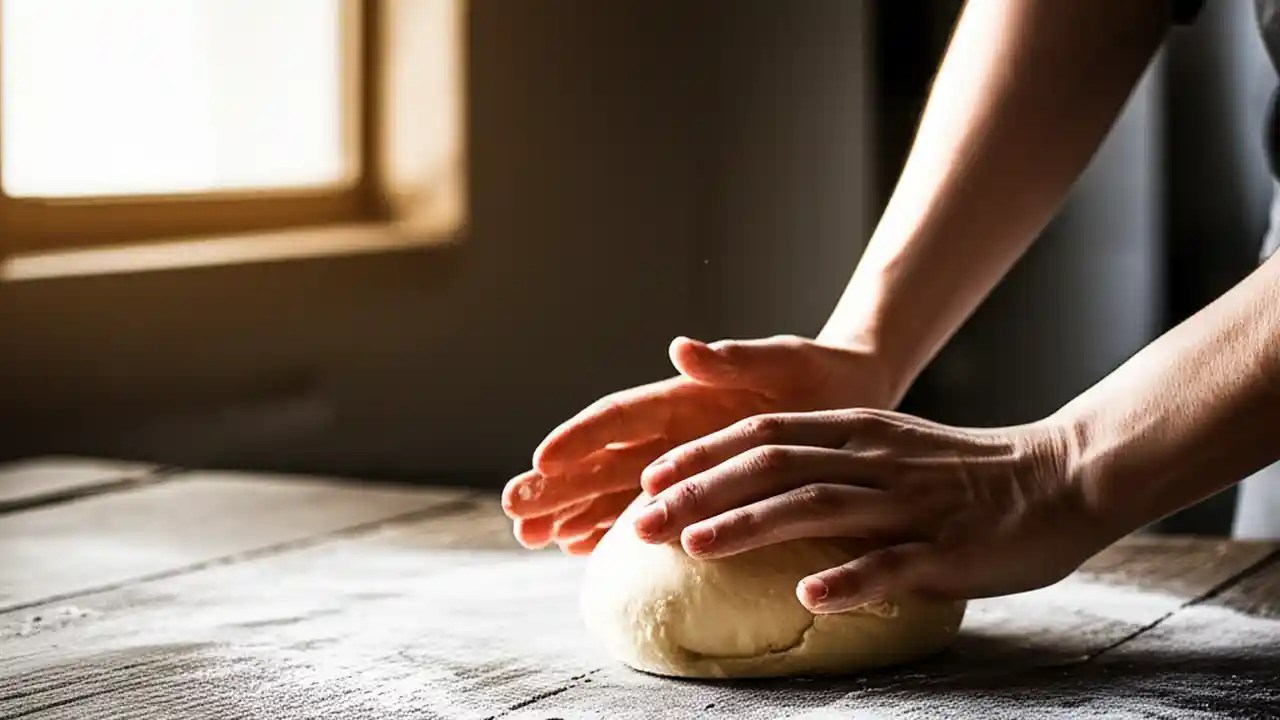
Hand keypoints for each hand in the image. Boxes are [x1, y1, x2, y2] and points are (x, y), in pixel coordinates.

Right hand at [501, 336, 897, 553]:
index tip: (542, 460)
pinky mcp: (699, 490)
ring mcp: (681, 463)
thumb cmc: (818, 372)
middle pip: (602, 459)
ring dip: (572, 512)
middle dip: (558, 484)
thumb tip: (683, 347)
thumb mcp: (782, 361)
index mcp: (684, 396)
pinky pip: (644, 510)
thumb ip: (734, 359)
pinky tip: (577, 548)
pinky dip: (611, 529)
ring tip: (529, 536)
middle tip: (514, 510)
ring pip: (612, 490)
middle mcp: (672, 431)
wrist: (849, 394)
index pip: (619, 416)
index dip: (579, 439)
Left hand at [631, 408, 1109, 611]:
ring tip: (695, 547)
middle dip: (700, 491)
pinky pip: (892, 565)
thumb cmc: (964, 473)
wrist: (1061, 478)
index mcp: (856, 432)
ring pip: (816, 506)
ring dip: (750, 525)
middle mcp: (872, 458)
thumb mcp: (888, 445)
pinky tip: (809, 598)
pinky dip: (849, 580)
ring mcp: (908, 503)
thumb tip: (758, 481)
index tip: (647, 481)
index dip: (700, 456)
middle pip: (771, 465)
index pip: (761, 434)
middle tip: (642, 522)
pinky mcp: (946, 549)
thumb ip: (829, 456)